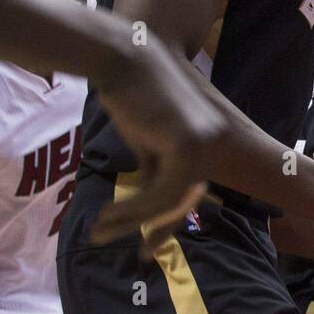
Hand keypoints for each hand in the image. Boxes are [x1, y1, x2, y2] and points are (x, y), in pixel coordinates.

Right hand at [91, 37, 212, 246]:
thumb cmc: (128, 92)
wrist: (121, 58)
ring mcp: (203, 142)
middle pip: (182, 197)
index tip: (149, 246)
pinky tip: (106, 217)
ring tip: (101, 232)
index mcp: (206, 139)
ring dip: (132, 220)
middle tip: (141, 256)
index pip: (188, 188)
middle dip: (157, 229)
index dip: (168, 222)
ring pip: (168, 198)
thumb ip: (154, 166)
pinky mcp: (186, 145)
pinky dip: (131, 209)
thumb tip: (149, 203)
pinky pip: (159, 190)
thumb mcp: (145, 138)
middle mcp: (212, 141)